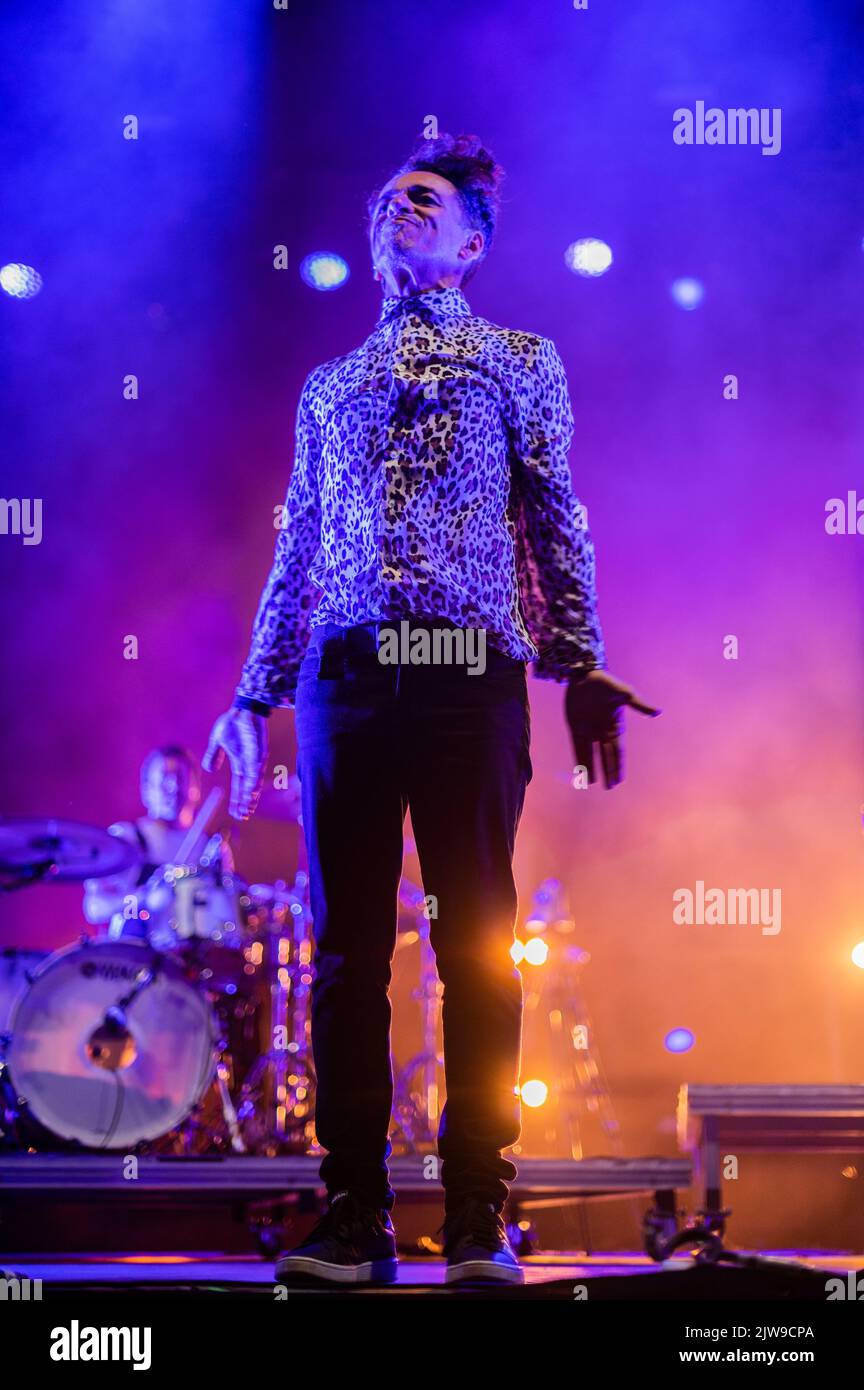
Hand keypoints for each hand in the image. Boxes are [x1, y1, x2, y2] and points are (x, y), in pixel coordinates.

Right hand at [202, 708, 268, 819]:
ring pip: (253, 782)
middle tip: (242, 817)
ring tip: (247, 809)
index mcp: (240, 763)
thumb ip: (214, 755)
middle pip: (247, 788)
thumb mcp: (217, 741)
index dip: (237, 799)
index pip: (239, 785)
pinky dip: (254, 782)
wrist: (241, 709)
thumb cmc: (231, 723)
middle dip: (244, 802)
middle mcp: (249, 764)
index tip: (235, 812)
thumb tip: (208, 769)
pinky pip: (256, 770)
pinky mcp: (259, 752)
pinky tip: (252, 792)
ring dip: (250, 796)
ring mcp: (254, 759)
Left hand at [565, 670, 659, 789]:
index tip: (619, 780)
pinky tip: (579, 769)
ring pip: (591, 755)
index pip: (617, 751)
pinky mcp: (576, 727)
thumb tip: (657, 711)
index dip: (618, 766)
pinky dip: (579, 758)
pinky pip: (578, 746)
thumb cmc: (605, 682)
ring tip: (592, 783)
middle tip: (610, 787)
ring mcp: (589, 730)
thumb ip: (638, 704)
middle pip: (606, 756)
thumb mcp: (624, 693)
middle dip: (608, 771)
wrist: (583, 674)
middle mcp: (603, 731)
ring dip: (592, 768)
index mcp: (616, 726)